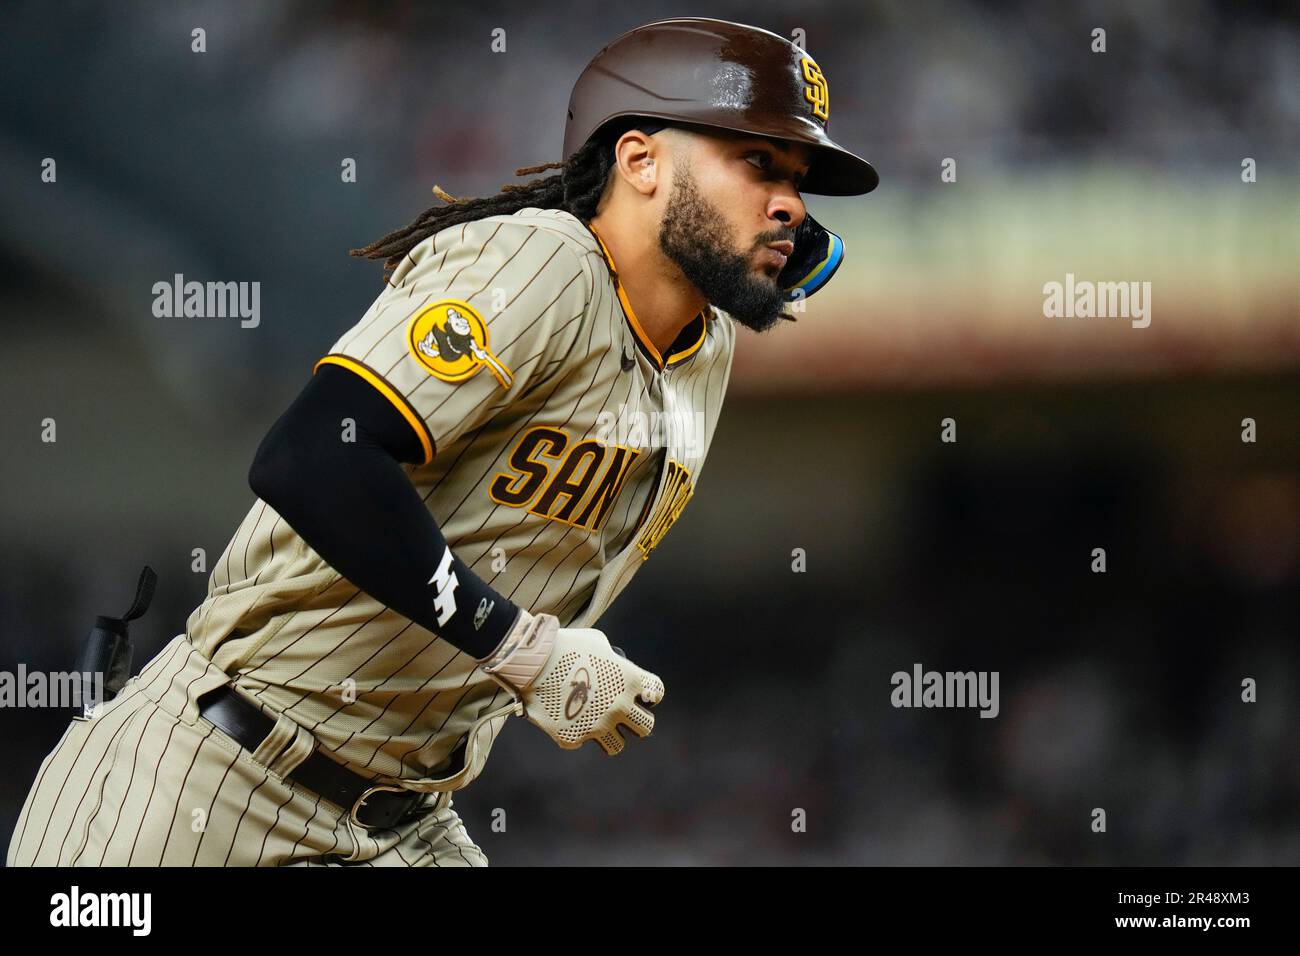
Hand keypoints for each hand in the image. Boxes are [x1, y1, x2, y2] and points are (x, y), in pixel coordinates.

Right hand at [480, 609, 664, 754]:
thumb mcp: (599, 643)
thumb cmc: (566, 645)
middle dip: (636, 721)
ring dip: (610, 735)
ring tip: (598, 725)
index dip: (650, 694)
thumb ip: (613, 659)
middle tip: (623, 716)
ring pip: (617, 746)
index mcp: (631, 681)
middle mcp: (619, 707)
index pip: (656, 693)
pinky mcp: (573, 738)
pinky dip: (576, 733)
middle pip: (646, 727)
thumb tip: (613, 666)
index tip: (642, 695)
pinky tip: (565, 718)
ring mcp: (597, 726)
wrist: (533, 661)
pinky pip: (581, 742)